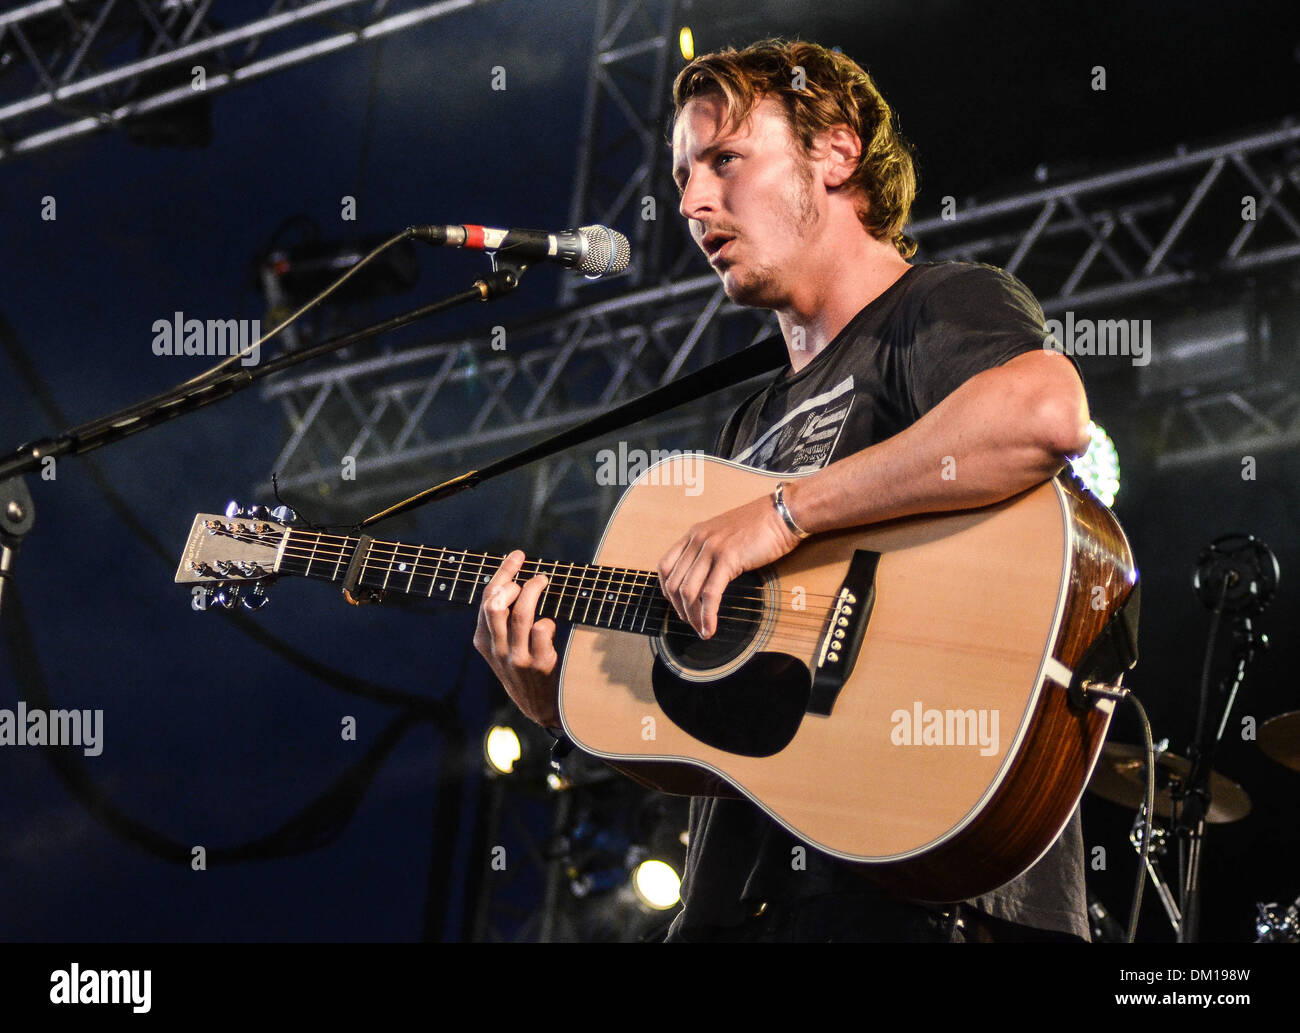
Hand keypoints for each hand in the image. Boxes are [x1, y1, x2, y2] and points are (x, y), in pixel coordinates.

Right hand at [472, 549, 561, 727]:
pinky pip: (542, 631)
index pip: (486, 599)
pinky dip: (548, 621)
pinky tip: (551, 623)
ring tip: (544, 582)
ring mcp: (517, 659)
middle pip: (497, 603)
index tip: (518, 556)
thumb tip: (516, 580)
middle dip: (514, 580)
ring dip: (534, 591)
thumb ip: (503, 622)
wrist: (540, 708)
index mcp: (484, 642)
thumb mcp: (503, 649)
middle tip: (533, 576)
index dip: (503, 573)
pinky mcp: (539, 666)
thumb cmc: (524, 669)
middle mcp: (497, 650)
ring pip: (521, 614)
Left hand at [657, 491, 802, 638]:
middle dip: (680, 609)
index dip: (667, 592)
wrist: (783, 513)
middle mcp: (697, 540)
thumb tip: (705, 578)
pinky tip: (710, 628)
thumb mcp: (725, 534)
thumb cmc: (761, 525)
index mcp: (694, 534)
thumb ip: (710, 551)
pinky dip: (708, 615)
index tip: (678, 606)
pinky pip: (710, 594)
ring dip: (693, 617)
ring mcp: (711, 548)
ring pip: (689, 591)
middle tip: (692, 624)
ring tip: (702, 631)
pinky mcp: (728, 559)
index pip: (664, 567)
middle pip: (674, 583)